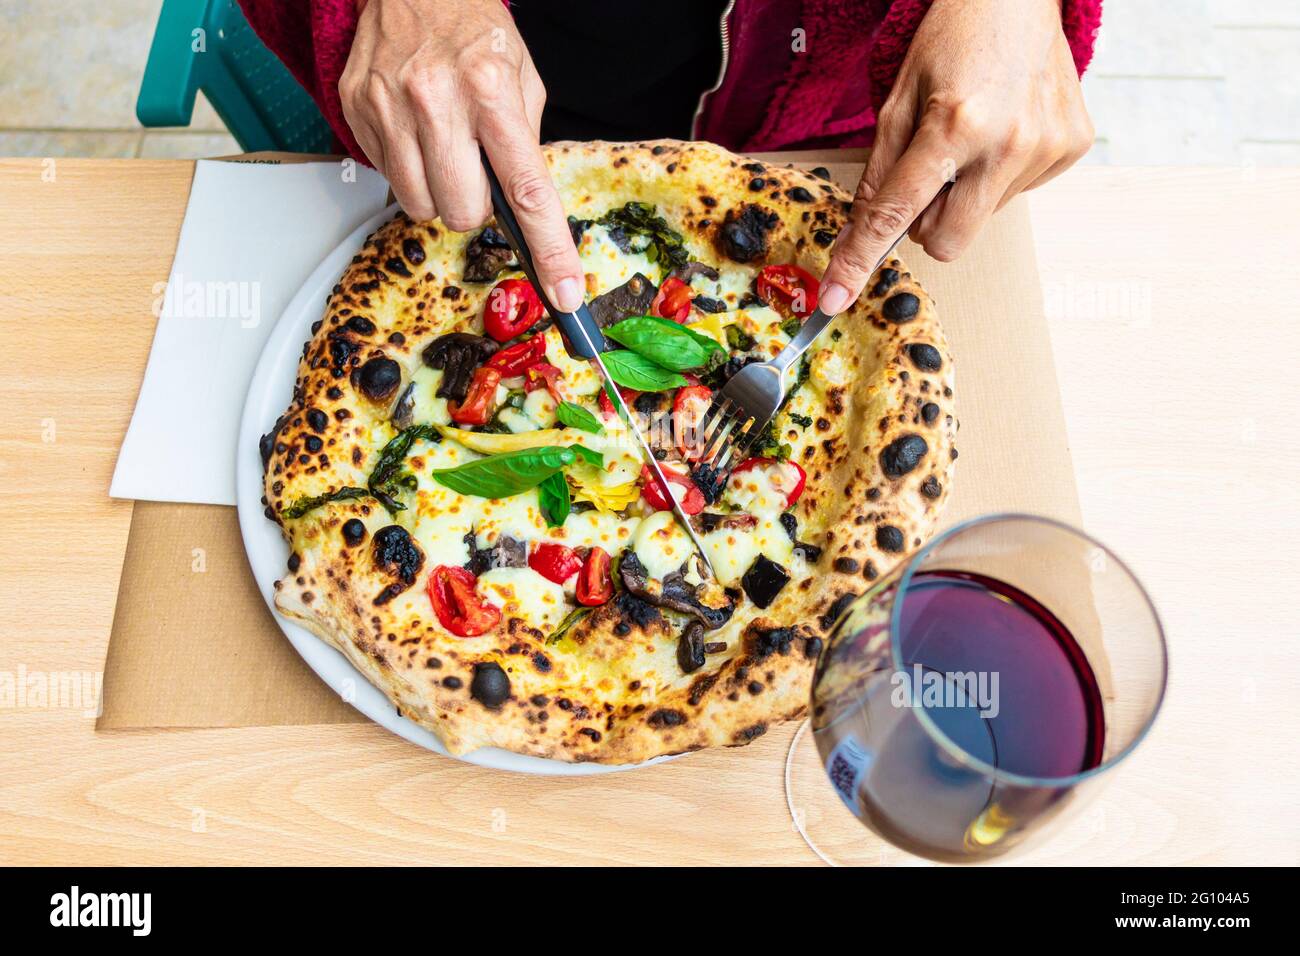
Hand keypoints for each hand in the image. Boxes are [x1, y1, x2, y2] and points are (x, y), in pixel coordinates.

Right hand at [339, 0, 583, 310]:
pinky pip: (385, 176)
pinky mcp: (357, 110)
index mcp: (491, 92)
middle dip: (474, 206)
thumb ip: (525, 143)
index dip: (548, 249)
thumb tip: (527, 206)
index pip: (526, 191)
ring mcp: (390, 107)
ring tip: (442, 147)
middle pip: (462, 212)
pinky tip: (413, 129)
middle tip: (474, 168)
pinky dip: (405, 166)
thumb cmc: (472, 26)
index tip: (564, 292)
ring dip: (437, 191)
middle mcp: (436, 101)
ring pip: (419, 205)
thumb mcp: (521, 76)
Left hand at [819, 0, 1092, 314]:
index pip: (897, 214)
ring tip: (972, 135)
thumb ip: (878, 177)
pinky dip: (999, 176)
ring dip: (965, 192)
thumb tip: (854, 240)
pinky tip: (1002, 132)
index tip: (836, 296)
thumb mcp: (897, 101)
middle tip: (927, 174)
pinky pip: (1016, 196)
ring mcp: (1047, 148)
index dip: (861, 259)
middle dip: (926, 222)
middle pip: (947, 241)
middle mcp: (1009, 143)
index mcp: (955, 124)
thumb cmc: (953, 39)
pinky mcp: (1071, 148)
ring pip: (980, 220)